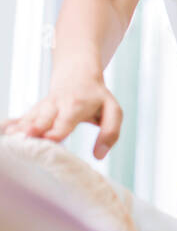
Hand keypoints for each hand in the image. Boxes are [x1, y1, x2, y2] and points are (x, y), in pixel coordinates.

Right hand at [0, 73, 122, 159]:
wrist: (78, 75)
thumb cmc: (98, 98)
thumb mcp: (113, 111)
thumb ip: (110, 132)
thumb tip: (99, 155)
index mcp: (76, 106)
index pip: (65, 121)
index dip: (57, 130)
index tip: (49, 140)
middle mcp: (56, 105)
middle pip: (42, 119)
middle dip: (33, 130)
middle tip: (24, 140)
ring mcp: (43, 107)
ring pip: (29, 117)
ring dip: (20, 128)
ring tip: (11, 138)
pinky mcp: (35, 110)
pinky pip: (22, 118)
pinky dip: (12, 125)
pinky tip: (5, 133)